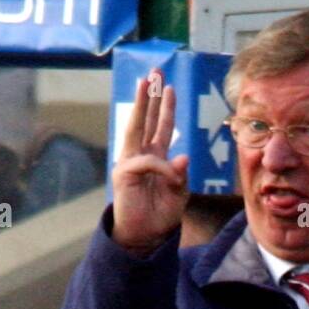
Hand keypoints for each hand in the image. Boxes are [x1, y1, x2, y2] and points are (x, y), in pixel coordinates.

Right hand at [111, 69, 189, 255]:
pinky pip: (146, 162)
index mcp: (154, 158)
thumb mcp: (179, 194)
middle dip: (150, 94)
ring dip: (141, 103)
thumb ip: (181, 175)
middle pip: (144, 119)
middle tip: (154, 71)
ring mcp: (129, 162)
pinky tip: (171, 177)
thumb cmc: (160, 215)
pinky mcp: (124, 174)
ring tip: (146, 82)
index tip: (169, 87)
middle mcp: (140, 155)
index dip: (164, 108)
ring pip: (136, 127)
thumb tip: (184, 157)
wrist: (145, 237)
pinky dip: (161, 167)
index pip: (160, 128)